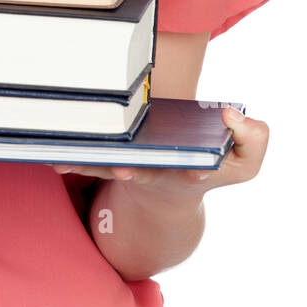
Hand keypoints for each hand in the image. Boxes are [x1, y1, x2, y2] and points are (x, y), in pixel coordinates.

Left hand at [50, 106, 267, 196]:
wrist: (174, 190)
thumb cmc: (211, 168)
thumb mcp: (244, 161)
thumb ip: (253, 139)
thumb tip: (232, 116)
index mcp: (193, 175)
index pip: (194, 174)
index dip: (193, 172)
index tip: (188, 171)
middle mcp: (160, 176)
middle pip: (143, 174)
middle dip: (132, 171)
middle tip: (124, 170)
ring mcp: (132, 172)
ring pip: (106, 169)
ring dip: (88, 165)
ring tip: (68, 159)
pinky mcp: (111, 165)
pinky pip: (88, 162)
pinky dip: (72, 158)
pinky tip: (53, 155)